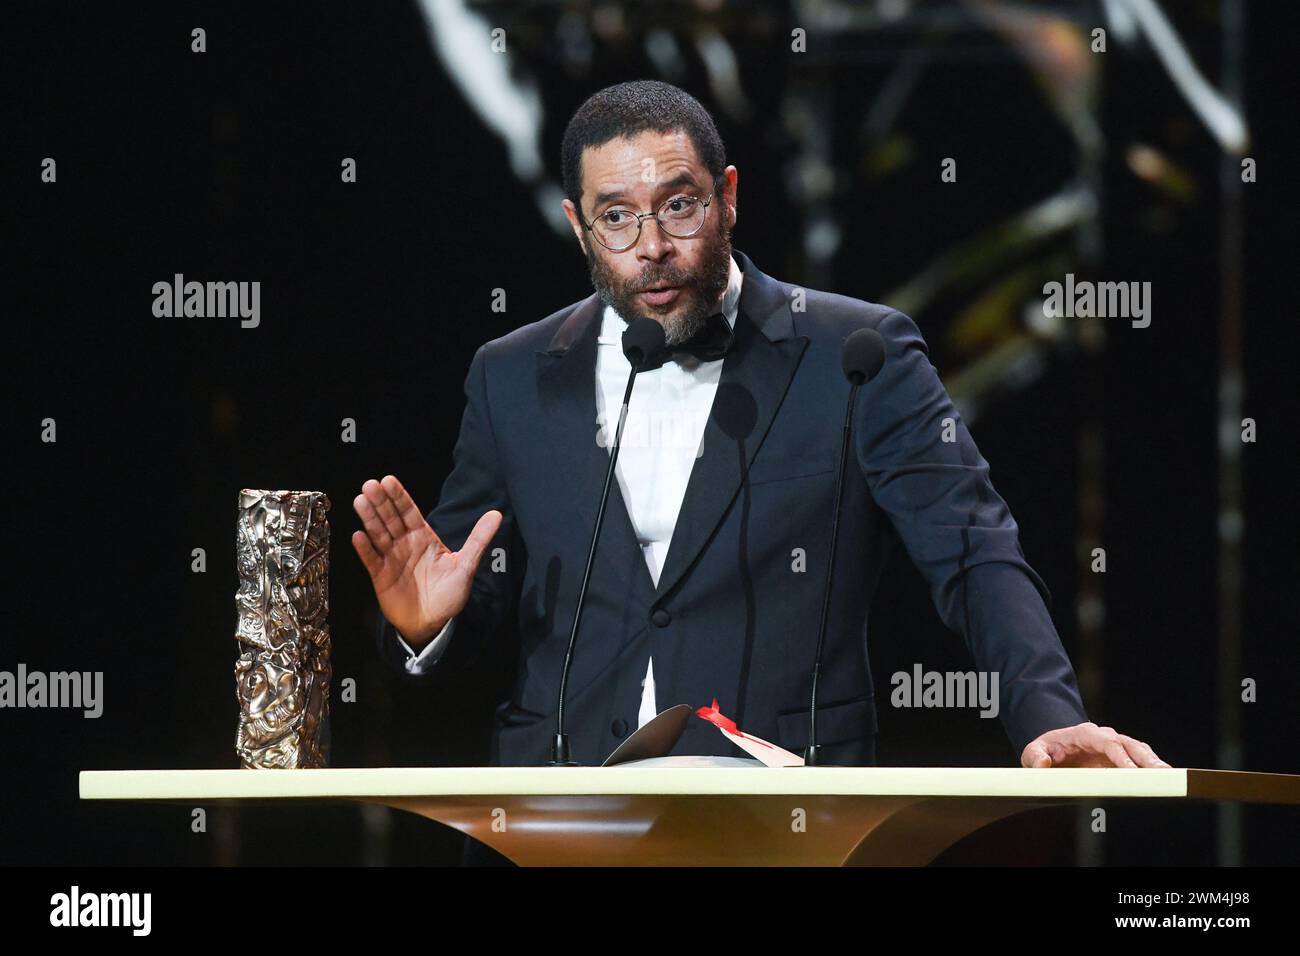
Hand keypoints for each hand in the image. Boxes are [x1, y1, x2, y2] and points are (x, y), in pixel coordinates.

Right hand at [351, 474, 501, 645]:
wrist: (434, 624)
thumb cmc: (450, 594)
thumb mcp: (466, 565)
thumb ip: (478, 539)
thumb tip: (497, 514)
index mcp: (424, 538)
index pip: (409, 511)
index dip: (399, 496)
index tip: (388, 480)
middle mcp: (405, 544)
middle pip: (391, 518)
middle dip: (381, 502)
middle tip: (370, 484)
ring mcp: (391, 559)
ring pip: (378, 534)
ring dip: (369, 518)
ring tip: (360, 501)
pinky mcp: (380, 577)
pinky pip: (371, 560)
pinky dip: (365, 549)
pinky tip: (358, 536)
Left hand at [1021, 722, 1170, 767]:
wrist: (1056, 746)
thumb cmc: (1048, 749)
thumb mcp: (1034, 750)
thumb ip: (1035, 756)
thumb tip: (1043, 764)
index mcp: (1086, 734)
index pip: (1107, 743)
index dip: (1120, 756)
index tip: (1131, 771)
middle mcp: (1106, 738)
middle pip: (1131, 745)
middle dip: (1147, 759)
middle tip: (1163, 774)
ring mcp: (1117, 747)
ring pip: (1141, 752)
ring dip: (1155, 764)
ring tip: (1171, 779)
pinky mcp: (1123, 759)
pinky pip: (1141, 762)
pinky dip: (1152, 770)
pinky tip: (1165, 783)